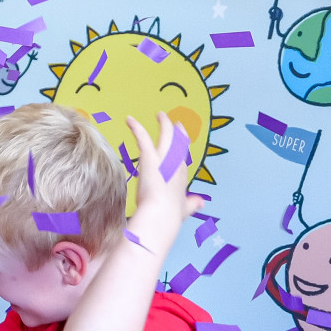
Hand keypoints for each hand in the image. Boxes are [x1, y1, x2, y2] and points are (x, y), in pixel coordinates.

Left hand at [124, 112, 205, 227]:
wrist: (162, 215)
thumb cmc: (170, 215)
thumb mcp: (184, 209)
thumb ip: (192, 204)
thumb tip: (201, 203)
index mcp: (182, 176)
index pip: (182, 158)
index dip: (182, 147)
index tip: (182, 138)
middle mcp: (176, 164)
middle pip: (179, 142)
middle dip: (176, 131)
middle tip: (174, 122)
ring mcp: (164, 159)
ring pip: (167, 135)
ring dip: (164, 123)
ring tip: (160, 114)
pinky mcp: (150, 157)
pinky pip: (143, 137)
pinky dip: (136, 127)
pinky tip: (129, 120)